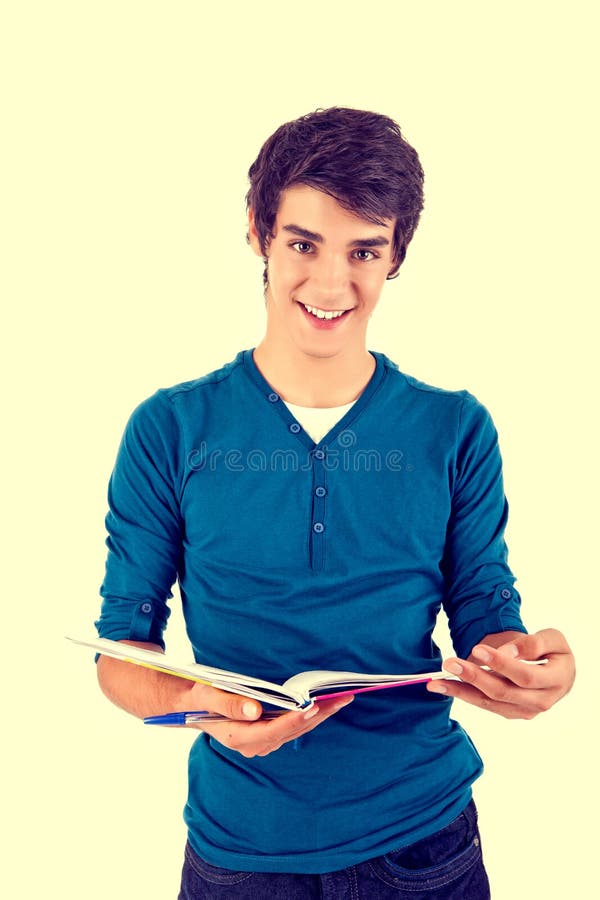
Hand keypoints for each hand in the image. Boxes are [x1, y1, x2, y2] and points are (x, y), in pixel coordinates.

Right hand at [180, 683, 353, 756]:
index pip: (271, 731)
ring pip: (296, 730)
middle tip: (341, 698)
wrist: (190, 706)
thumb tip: (255, 711)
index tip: (313, 706)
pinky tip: (325, 704)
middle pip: (290, 731)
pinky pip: (292, 726)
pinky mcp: (266, 734)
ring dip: (320, 715)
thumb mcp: (206, 695)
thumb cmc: (197, 697)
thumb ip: (228, 704)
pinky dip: (310, 715)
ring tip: (341, 699)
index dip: (293, 720)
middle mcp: (251, 744)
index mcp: (236, 737)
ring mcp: (260, 742)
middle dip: (317, 715)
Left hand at [426, 628, 574, 718]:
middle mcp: (541, 701)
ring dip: (461, 691)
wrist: (558, 671)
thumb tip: (506, 653)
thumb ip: (533, 644)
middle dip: (474, 677)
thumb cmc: (554, 651)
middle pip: (503, 692)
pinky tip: (444, 687)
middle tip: (450, 663)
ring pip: (489, 702)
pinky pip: (484, 704)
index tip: (478, 648)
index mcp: (556, 681)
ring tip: (435, 682)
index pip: (525, 675)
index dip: (501, 663)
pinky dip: (463, 695)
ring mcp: (525, 710)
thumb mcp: (553, 640)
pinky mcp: (510, 712)